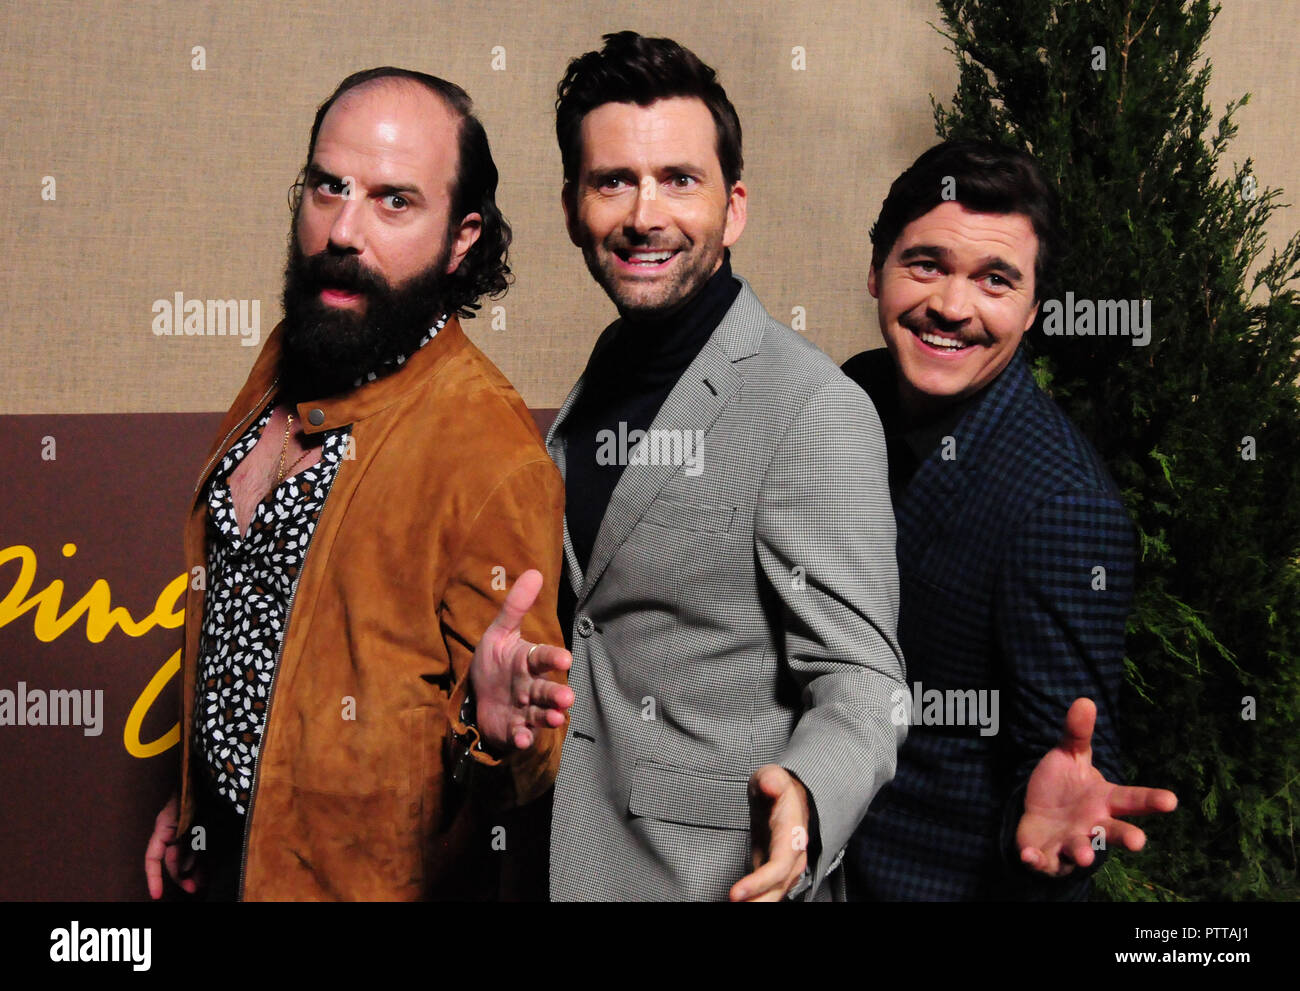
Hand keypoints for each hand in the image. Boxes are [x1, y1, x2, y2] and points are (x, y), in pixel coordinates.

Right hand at [144, 793, 200, 898]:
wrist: (214, 775)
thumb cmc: (198, 792)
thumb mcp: (188, 819)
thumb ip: (186, 843)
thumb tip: (183, 869)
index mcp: (164, 826)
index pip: (153, 857)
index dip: (154, 877)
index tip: (156, 896)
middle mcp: (174, 831)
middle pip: (173, 861)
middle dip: (181, 877)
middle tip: (193, 889)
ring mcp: (188, 830)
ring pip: (188, 857)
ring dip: (194, 872)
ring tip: (202, 885)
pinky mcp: (202, 830)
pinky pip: (199, 850)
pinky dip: (202, 862)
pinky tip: (207, 874)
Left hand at [469, 569, 573, 750]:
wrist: (479, 698)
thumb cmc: (496, 664)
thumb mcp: (499, 633)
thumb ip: (515, 607)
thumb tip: (535, 572)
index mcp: (529, 662)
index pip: (544, 658)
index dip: (553, 659)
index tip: (565, 660)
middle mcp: (531, 687)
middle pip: (546, 690)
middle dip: (557, 695)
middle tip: (567, 699)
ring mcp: (524, 710)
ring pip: (540, 714)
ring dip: (549, 717)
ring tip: (556, 719)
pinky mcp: (514, 729)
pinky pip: (520, 735)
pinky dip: (523, 738)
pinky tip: (523, 739)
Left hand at [729, 765, 810, 901]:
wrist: (787, 796)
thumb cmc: (775, 786)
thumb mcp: (772, 776)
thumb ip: (771, 780)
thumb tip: (770, 785)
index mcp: (792, 835)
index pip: (779, 866)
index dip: (758, 883)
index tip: (734, 894)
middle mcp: (792, 856)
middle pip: (777, 888)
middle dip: (757, 902)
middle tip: (732, 905)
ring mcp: (784, 866)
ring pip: (772, 893)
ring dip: (755, 903)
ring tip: (729, 907)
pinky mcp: (771, 871)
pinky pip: (764, 891)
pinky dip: (752, 899)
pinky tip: (735, 903)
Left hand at [1018, 697, 1177, 875]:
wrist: (1038, 813)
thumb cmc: (1063, 785)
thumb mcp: (1069, 756)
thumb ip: (1077, 733)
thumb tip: (1084, 700)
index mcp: (1104, 799)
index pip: (1132, 799)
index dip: (1152, 800)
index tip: (1171, 801)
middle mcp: (1093, 824)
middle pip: (1114, 832)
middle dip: (1126, 837)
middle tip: (1139, 841)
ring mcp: (1071, 842)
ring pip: (1082, 851)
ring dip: (1084, 852)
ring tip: (1086, 854)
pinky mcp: (1047, 855)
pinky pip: (1044, 862)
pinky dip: (1038, 861)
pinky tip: (1031, 856)